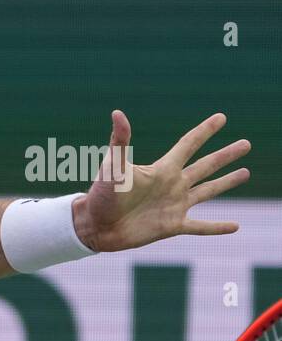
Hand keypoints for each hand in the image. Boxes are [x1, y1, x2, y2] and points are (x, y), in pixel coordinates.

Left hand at [72, 111, 250, 251]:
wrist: (94, 226)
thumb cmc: (101, 195)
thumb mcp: (113, 167)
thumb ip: (120, 141)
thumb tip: (117, 113)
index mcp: (162, 169)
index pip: (188, 144)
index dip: (205, 130)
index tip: (221, 118)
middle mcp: (172, 185)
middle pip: (206, 166)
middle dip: (226, 155)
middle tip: (246, 143)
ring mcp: (174, 205)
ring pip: (208, 191)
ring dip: (227, 182)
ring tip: (245, 172)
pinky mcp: (172, 226)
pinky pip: (200, 226)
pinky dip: (217, 227)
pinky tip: (235, 226)